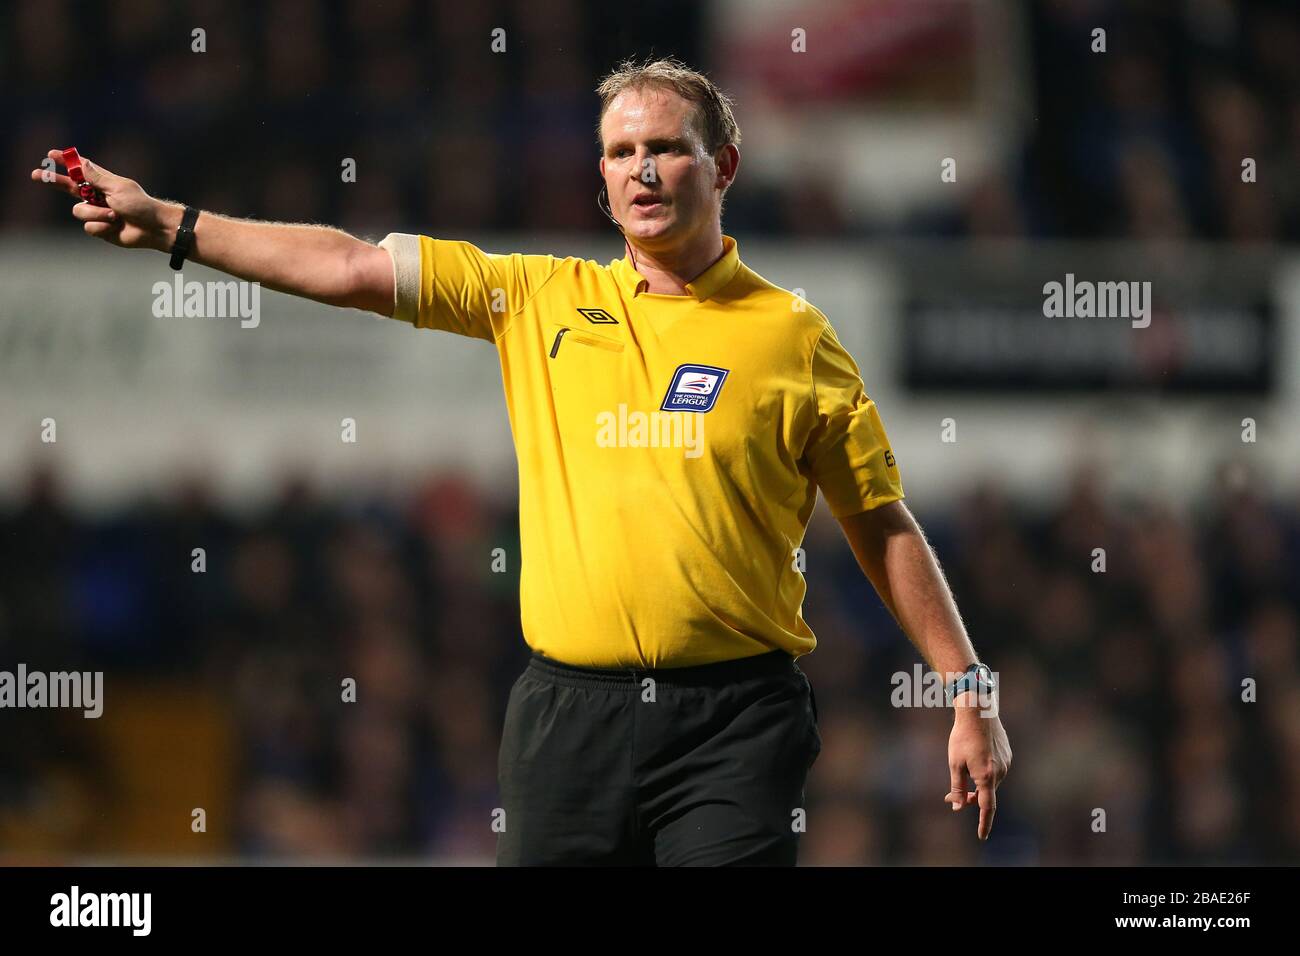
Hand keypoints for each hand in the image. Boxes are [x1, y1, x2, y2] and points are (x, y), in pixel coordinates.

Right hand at [30, 149, 179, 250]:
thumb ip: (97, 179)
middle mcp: (96, 196)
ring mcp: (96, 212)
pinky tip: (114, 227)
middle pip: (68, 187)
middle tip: (36, 175)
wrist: (152, 229)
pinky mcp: (99, 228)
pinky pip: (88, 227)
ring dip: (96, 213)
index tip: (51, 154)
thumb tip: (82, 163)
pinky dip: (101, 226)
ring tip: (114, 215)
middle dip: (53, 181)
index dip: (66, 162)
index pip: (80, 169)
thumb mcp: (118, 188)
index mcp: (102, 182)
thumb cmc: (140, 206)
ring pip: (78, 211)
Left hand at [943, 696, 1011, 840]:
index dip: (984, 823)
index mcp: (987, 776)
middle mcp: (1001, 772)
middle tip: (952, 798)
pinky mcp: (1008, 755)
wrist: (978, 712)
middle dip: (970, 798)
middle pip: (987, 794)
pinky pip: (996, 770)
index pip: (987, 807)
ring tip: (962, 770)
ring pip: (991, 782)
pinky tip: (975, 757)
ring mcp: (1007, 763)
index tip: (982, 836)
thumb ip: (958, 788)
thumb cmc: (962, 737)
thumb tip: (959, 807)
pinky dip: (985, 773)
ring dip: (977, 784)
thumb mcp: (955, 764)